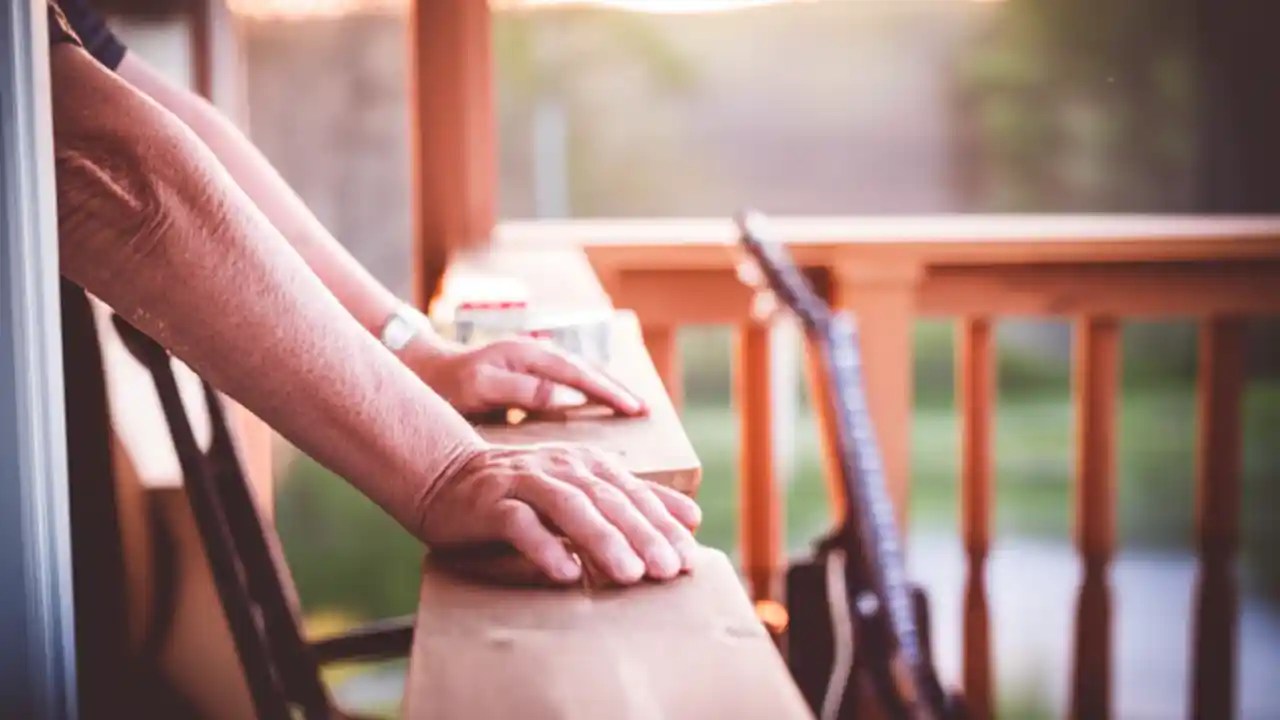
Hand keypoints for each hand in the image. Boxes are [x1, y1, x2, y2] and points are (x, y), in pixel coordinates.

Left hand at [406, 337, 646, 416]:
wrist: (422, 370)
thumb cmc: (447, 385)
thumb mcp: (480, 388)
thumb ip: (521, 390)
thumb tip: (567, 396)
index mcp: (528, 355)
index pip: (579, 375)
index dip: (608, 393)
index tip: (634, 410)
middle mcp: (535, 352)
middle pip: (586, 370)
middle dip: (617, 390)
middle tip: (646, 411)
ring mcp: (532, 360)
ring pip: (579, 372)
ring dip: (607, 388)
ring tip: (633, 406)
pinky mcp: (527, 371)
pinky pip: (567, 378)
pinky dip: (588, 388)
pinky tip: (599, 402)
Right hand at [416, 443, 701, 584]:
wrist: (447, 476)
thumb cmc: (523, 491)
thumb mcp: (582, 489)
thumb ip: (633, 500)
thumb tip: (692, 518)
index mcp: (588, 466)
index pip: (634, 496)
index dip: (663, 526)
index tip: (688, 559)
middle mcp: (562, 469)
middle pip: (609, 502)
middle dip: (642, 536)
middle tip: (669, 570)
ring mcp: (526, 483)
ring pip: (571, 509)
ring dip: (602, 540)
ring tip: (630, 574)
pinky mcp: (492, 503)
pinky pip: (521, 524)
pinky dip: (544, 547)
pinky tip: (566, 573)